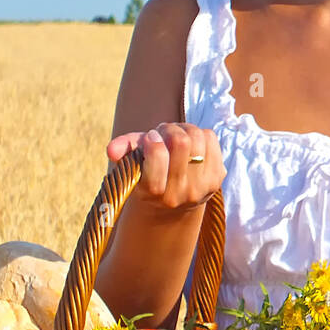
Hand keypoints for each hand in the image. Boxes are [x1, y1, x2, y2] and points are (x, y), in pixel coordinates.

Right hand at [106, 123, 225, 213]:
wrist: (176, 200)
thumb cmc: (150, 174)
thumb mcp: (133, 163)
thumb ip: (122, 152)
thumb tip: (111, 150)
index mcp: (154, 193)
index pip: (157, 156)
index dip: (154, 140)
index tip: (150, 138)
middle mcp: (180, 194)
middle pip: (181, 142)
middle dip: (169, 130)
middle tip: (164, 132)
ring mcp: (203, 187)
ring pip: (198, 137)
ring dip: (185, 129)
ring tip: (177, 137)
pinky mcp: (218, 178)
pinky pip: (211, 138)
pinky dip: (200, 134)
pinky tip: (192, 145)